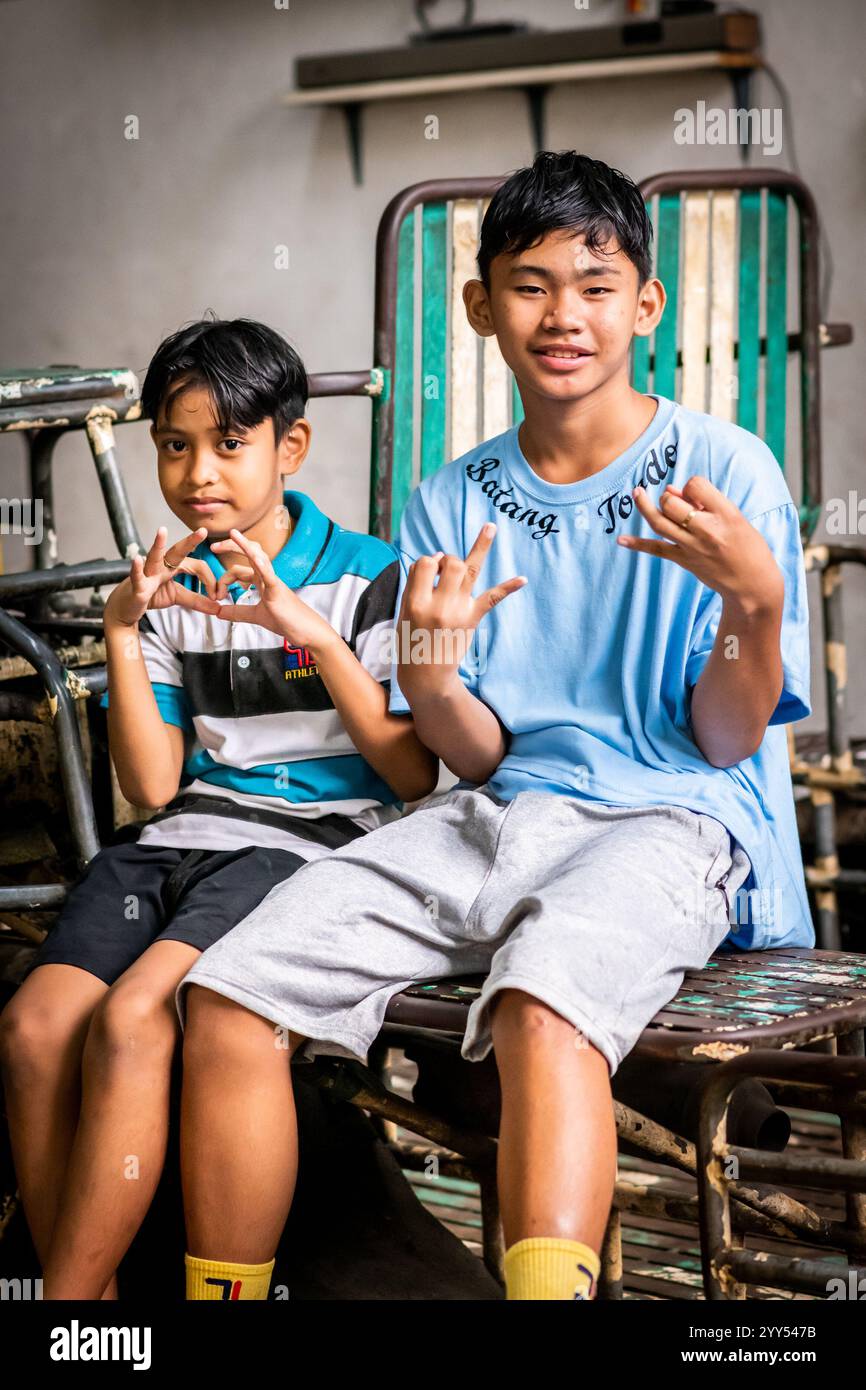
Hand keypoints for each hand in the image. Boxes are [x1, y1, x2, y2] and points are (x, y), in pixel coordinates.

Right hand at [104, 526, 225, 627]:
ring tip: (162, 531)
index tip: (217, 595)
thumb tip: (218, 607)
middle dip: (190, 541)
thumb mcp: (177, 597)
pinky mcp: (137, 586)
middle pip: (177, 551)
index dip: (210, 580)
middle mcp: (161, 566)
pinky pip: (137, 576)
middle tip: (203, 531)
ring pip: (154, 557)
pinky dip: (137, 568)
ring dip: (158, 544)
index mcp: (174, 567)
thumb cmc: (150, 595)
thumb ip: (196, 600)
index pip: (197, 566)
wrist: (127, 607)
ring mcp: (148, 574)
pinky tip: (137, 559)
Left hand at [208, 528, 339, 653]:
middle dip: (231, 546)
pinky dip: (262, 566)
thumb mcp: (256, 616)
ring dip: (246, 546)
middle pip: (250, 554)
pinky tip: (254, 557)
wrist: (306, 631)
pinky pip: (270, 576)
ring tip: (233, 534)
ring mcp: (274, 583)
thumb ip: (237, 612)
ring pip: (260, 558)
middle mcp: (268, 577)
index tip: (216, 596)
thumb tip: (217, 612)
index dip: (223, 580)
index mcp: (262, 581)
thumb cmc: (286, 621)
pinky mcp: (279, 592)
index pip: (238, 571)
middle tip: (213, 546)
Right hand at [397, 523, 526, 691]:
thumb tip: (436, 556)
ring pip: (470, 569)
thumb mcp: (404, 612)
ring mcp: (458, 611)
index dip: (427, 562)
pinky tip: (523, 579)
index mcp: (416, 602)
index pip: (424, 564)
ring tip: (490, 526)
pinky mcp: (472, 618)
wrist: (426, 674)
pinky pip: (492, 598)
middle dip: (450, 558)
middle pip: (451, 563)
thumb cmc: (411, 640)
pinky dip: (509, 587)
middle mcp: (439, 605)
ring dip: (480, 546)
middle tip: (447, 568)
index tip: (428, 571)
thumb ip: (416, 584)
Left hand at [618, 476, 784, 614]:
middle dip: (668, 497)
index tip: (696, 493)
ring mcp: (693, 547)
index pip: (696, 485)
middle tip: (671, 499)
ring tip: (637, 493)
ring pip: (660, 522)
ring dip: (644, 507)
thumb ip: (705, 502)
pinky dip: (637, 544)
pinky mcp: (684, 561)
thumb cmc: (747, 546)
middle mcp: (706, 530)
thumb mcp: (734, 517)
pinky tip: (621, 540)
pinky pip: (656, 550)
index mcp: (725, 514)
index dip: (691, 485)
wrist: (752, 583)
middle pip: (672, 504)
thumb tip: (669, 489)